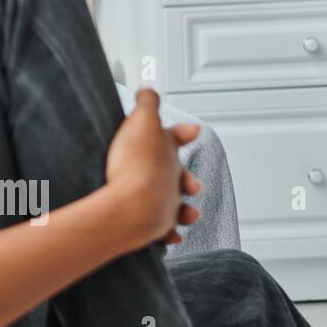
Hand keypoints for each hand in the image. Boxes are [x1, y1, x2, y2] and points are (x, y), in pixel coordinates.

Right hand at [105, 88, 202, 248]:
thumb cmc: (135, 165)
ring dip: (185, 211)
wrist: (132, 206)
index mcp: (168, 153)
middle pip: (183, 177)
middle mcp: (172, 180)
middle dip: (189, 179)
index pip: (178, 137)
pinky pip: (166, 235)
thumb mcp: (140, 122)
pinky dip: (170, 237)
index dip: (184, 133)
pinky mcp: (154, 229)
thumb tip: (150, 88)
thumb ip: (147, 103)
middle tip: (195, 183)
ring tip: (191, 214)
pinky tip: (171, 239)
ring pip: (181, 209)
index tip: (193, 130)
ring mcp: (165, 206)